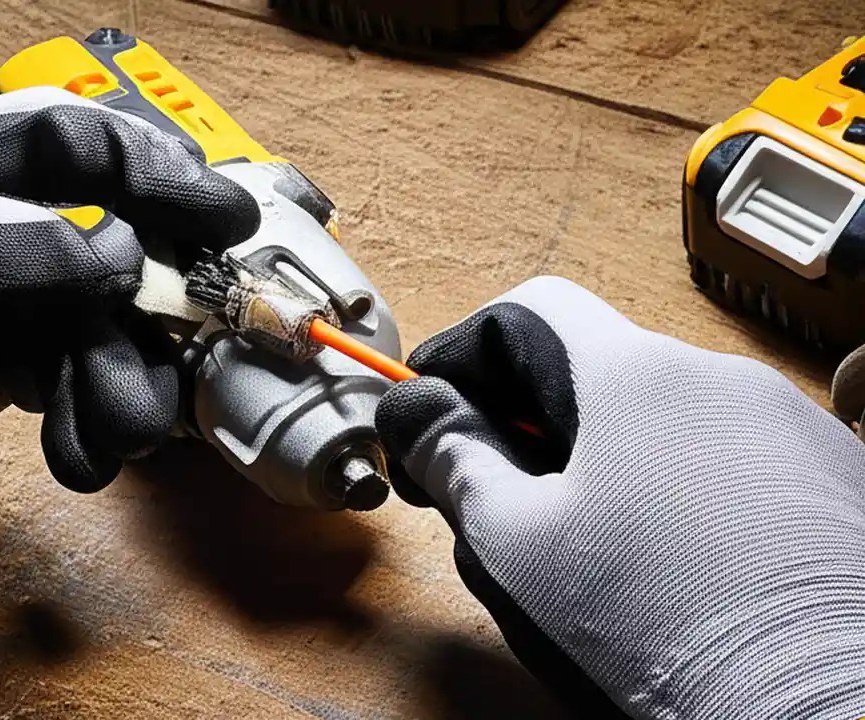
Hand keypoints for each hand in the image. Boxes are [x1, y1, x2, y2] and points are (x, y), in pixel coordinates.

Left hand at [0, 87, 257, 604]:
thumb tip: (108, 253)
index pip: (59, 138)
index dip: (147, 165)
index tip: (218, 214)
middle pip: (102, 230)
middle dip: (158, 286)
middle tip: (202, 337)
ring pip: (96, 318)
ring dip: (124, 372)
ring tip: (117, 429)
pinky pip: (70, 379)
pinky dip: (91, 415)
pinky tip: (80, 453)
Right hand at [376, 277, 864, 717]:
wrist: (825, 706)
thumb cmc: (662, 626)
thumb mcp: (520, 547)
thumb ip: (453, 463)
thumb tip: (415, 413)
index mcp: (632, 376)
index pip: (524, 311)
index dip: (462, 358)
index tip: (436, 421)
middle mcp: (717, 376)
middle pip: (590, 371)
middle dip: (530, 428)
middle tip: (503, 505)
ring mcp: (788, 422)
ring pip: (660, 416)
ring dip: (609, 461)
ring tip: (599, 552)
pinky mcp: (833, 474)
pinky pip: (729, 454)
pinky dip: (682, 487)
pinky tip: (679, 564)